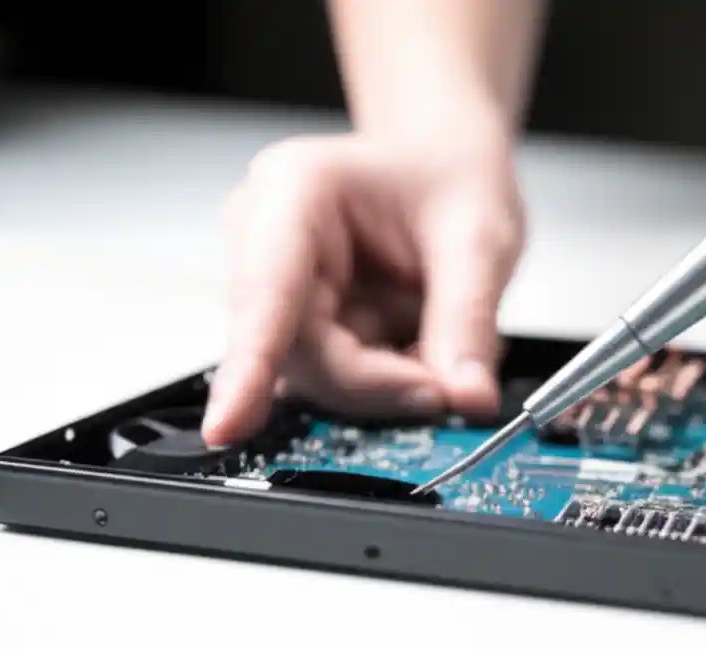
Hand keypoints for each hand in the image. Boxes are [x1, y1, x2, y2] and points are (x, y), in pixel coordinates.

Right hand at [201, 133, 523, 444]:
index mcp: (293, 190)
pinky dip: (387, 382)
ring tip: (449, 358)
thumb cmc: (449, 174)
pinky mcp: (298, 326)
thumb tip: (465, 398)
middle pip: (292, 350)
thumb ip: (468, 321)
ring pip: (314, 375)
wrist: (447, 164)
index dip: (249, 366)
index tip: (226, 429)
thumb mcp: (479, 238)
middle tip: (448, 391)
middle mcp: (265, 239)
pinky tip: (425, 355)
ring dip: (386, 386)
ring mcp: (277, 288)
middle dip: (374, 382)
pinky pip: (335, 379)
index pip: (265, 292)